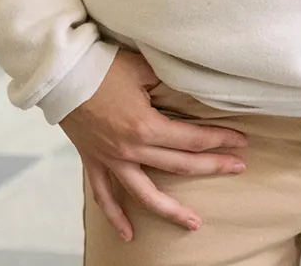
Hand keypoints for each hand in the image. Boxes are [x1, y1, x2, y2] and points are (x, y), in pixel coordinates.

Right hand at [59, 49, 248, 240]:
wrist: (60, 74)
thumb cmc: (101, 66)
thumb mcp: (142, 68)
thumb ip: (169, 81)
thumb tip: (193, 84)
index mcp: (146, 127)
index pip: (192, 139)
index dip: (220, 140)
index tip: (240, 141)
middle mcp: (131, 149)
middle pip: (180, 165)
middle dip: (213, 166)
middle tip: (238, 168)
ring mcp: (112, 160)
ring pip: (146, 194)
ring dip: (172, 211)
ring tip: (194, 224)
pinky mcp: (94, 162)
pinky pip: (105, 196)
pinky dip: (116, 217)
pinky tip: (129, 234)